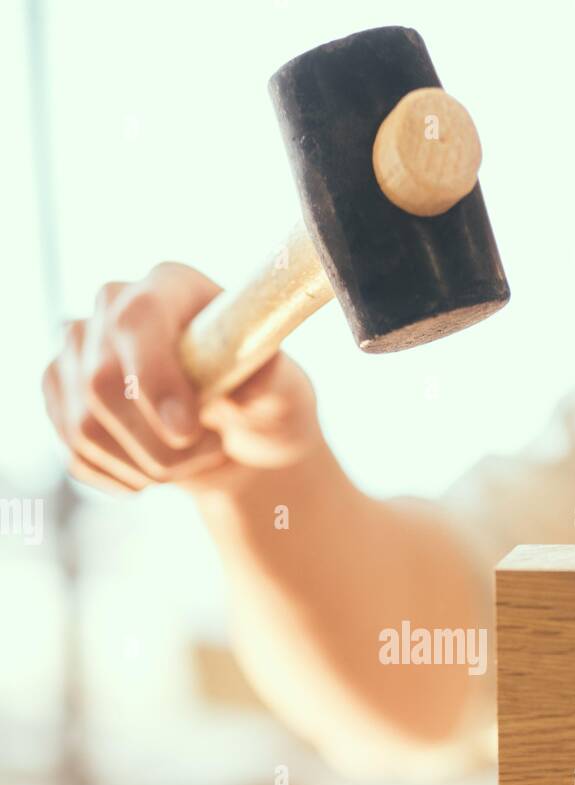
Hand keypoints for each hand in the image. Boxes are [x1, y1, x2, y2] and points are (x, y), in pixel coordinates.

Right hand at [42, 262, 322, 494]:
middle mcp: (112, 307)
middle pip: (99, 383)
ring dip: (145, 466)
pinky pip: (75, 454)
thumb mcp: (286, 393)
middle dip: (157, 443)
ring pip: (84, 428)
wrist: (237, 440)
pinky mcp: (60, 395)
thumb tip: (244, 385)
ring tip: (189, 461)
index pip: (136, 321)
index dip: (154, 378)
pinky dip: (122, 478)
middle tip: (207, 452)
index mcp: (170, 286)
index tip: (186, 429)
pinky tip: (155, 471)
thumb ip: (272, 382)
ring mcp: (77, 351)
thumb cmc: (266, 405)